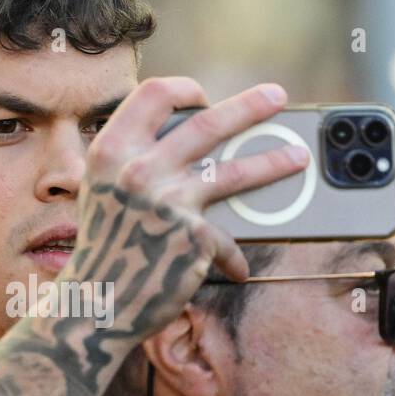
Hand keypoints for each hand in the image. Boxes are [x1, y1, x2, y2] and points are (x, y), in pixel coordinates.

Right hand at [63, 77, 308, 341]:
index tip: (205, 97)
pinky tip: (237, 270)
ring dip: (273, 162)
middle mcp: (138, 170)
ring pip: (234, 171)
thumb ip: (133, 161)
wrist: (96, 305)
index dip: (184, 90)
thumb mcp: (103, 191)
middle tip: (277, 95)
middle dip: (249, 106)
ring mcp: (167, 202)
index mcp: (112, 151)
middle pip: (206, 122)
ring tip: (298, 156)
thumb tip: (187, 145)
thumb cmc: (104, 248)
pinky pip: (226, 241)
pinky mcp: (192, 238)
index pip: (154, 94)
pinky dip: (232, 259)